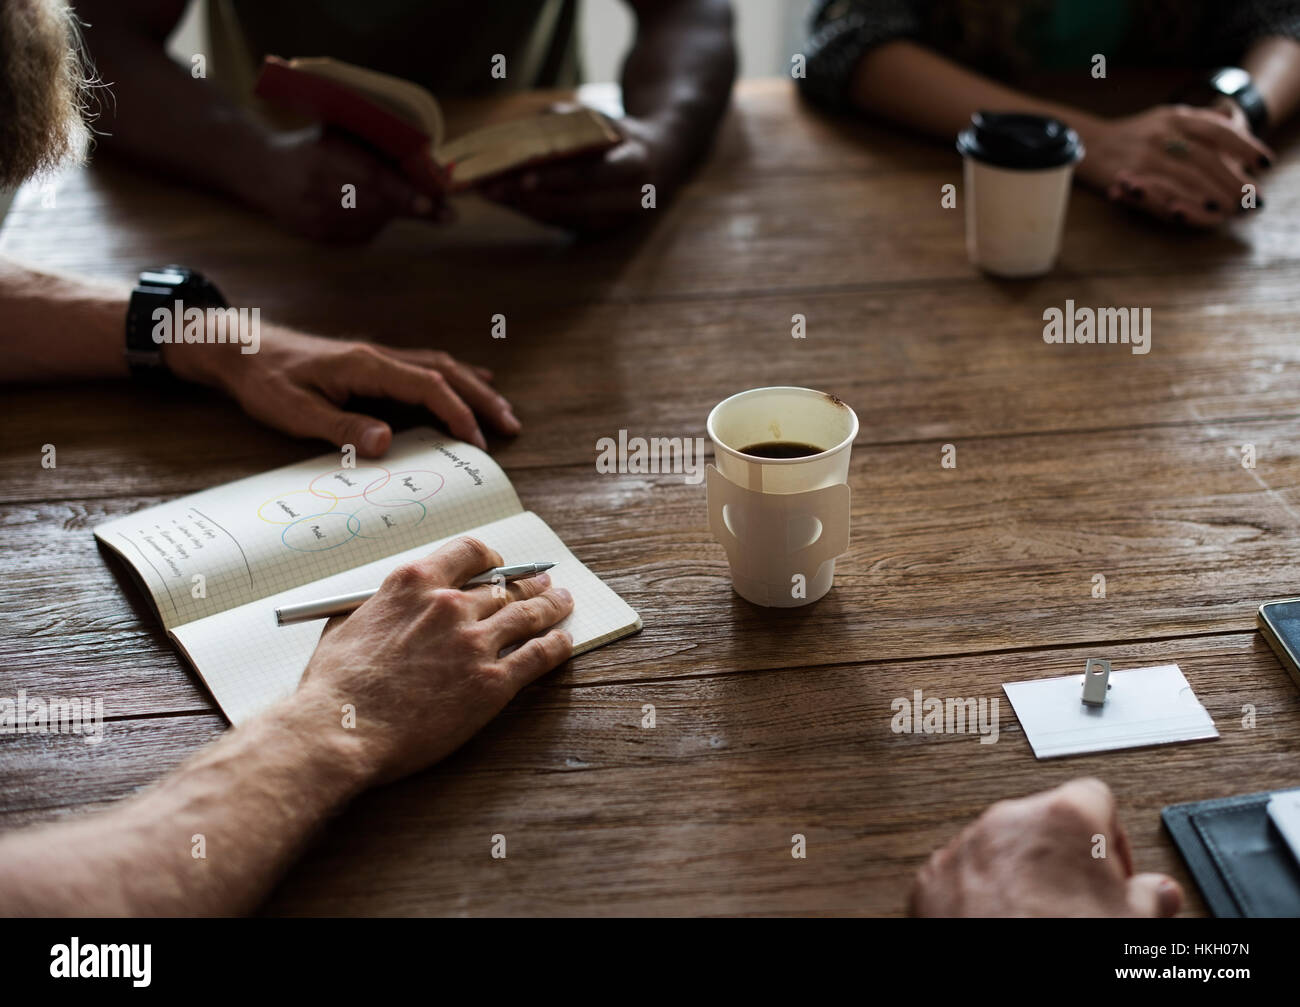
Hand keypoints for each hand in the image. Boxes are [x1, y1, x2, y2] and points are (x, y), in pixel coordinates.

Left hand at [163, 324, 518, 453]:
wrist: (239, 349)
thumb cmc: (264, 380)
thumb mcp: (294, 411)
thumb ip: (341, 427)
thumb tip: (386, 442)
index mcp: (365, 365)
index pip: (427, 387)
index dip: (457, 413)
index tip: (478, 441)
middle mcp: (378, 356)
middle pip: (446, 372)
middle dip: (481, 400)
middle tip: (510, 426)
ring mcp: (377, 357)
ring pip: (441, 367)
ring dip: (474, 389)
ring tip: (501, 411)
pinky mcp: (371, 364)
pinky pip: (424, 367)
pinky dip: (454, 378)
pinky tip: (469, 383)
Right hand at [250, 126, 447, 241]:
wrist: (262, 170)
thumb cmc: (309, 144)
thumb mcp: (336, 131)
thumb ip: (370, 141)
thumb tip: (422, 153)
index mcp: (321, 157)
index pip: (370, 178)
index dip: (402, 193)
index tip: (430, 203)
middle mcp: (316, 189)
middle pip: (376, 205)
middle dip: (413, 209)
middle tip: (445, 213)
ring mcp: (315, 217)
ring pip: (371, 223)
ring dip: (397, 215)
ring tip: (417, 207)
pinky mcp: (317, 236)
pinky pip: (359, 235)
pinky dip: (376, 224)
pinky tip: (376, 211)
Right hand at [296, 536, 573, 782]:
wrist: (342, 731)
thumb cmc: (336, 685)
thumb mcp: (346, 625)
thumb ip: (379, 608)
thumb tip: (389, 606)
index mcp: (414, 584)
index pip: (469, 552)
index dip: (491, 558)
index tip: (498, 565)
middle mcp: (449, 605)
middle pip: (504, 586)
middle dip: (528, 584)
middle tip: (543, 584)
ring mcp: (474, 642)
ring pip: (528, 614)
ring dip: (551, 606)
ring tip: (563, 603)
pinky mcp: (492, 682)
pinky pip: (538, 655)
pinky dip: (556, 646)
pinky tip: (563, 642)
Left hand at [479, 113, 686, 234]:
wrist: (663, 158)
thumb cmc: (623, 133)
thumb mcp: (602, 118)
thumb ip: (565, 121)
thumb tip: (520, 131)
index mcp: (637, 164)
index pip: (595, 175)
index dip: (560, 179)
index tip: (524, 177)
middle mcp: (632, 199)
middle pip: (575, 204)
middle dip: (531, 198)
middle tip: (492, 189)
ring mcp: (619, 220)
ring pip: (566, 219)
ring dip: (525, 208)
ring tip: (490, 193)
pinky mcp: (605, 231)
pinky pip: (565, 225)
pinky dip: (535, 212)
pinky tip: (508, 201)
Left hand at [911, 777, 1183, 916]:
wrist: (1003, 987)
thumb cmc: (1066, 937)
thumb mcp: (1132, 923)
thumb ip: (1152, 896)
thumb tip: (1160, 892)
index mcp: (1064, 818)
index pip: (1096, 798)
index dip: (1110, 837)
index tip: (1112, 870)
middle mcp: (1009, 820)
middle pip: (1045, 823)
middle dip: (1062, 858)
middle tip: (1079, 901)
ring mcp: (966, 846)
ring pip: (1001, 846)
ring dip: (1020, 873)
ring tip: (1038, 917)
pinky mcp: (933, 876)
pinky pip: (965, 873)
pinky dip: (980, 893)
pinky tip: (1000, 922)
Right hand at [1076, 104, 1273, 226]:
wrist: (1083, 140)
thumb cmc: (1132, 134)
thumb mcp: (1166, 118)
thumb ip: (1199, 122)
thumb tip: (1234, 123)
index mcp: (1176, 117)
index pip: (1218, 130)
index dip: (1245, 145)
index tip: (1264, 163)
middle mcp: (1161, 133)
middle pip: (1204, 157)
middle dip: (1230, 180)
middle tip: (1250, 199)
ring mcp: (1141, 154)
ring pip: (1183, 176)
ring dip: (1207, 194)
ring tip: (1226, 209)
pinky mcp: (1123, 174)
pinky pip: (1153, 191)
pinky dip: (1173, 202)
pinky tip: (1188, 212)